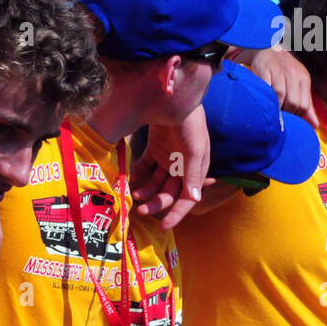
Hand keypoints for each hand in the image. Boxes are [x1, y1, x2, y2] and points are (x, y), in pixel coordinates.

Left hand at [130, 105, 211, 228]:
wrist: (175, 97)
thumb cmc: (190, 125)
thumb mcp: (196, 151)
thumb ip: (193, 175)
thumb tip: (194, 200)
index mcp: (196, 170)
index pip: (187, 198)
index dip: (176, 214)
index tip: (163, 227)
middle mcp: (182, 167)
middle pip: (168, 193)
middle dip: (156, 203)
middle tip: (141, 210)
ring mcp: (168, 158)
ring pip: (156, 182)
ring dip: (146, 191)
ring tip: (134, 195)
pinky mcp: (155, 149)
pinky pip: (145, 167)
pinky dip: (138, 175)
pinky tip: (130, 181)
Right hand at [245, 47, 317, 125]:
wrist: (269, 47)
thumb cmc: (284, 69)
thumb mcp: (299, 83)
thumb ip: (306, 104)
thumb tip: (314, 124)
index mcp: (303, 78)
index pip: (304, 105)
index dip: (296, 116)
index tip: (289, 117)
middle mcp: (293, 74)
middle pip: (293, 102)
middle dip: (285, 112)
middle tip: (279, 114)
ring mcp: (278, 71)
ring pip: (280, 96)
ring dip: (275, 106)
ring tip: (271, 108)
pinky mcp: (264, 69)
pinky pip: (266, 88)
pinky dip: (265, 97)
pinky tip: (264, 99)